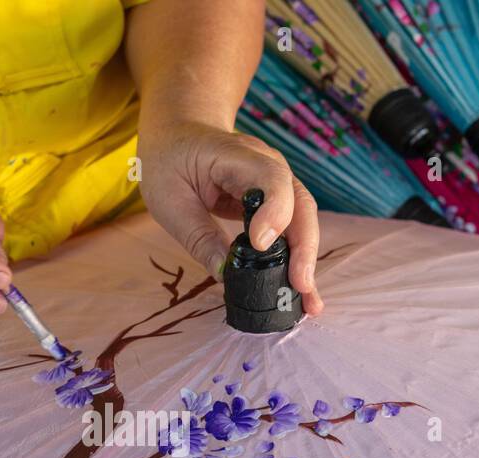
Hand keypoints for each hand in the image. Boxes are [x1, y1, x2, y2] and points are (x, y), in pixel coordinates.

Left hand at [137, 119, 322, 315]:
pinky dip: (295, 261)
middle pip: (299, 204)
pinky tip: (301, 291)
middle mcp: (267, 167)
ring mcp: (275, 184)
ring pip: (302, 222)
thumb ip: (199, 237)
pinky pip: (290, 232)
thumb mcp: (170, 201)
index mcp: (238, 156)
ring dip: (306, 261)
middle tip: (300, 286)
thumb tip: (225, 275)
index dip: (274, 211)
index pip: (271, 179)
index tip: (260, 243)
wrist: (178, 134)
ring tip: (309, 302)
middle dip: (302, 247)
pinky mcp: (273, 204)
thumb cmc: (169, 162)